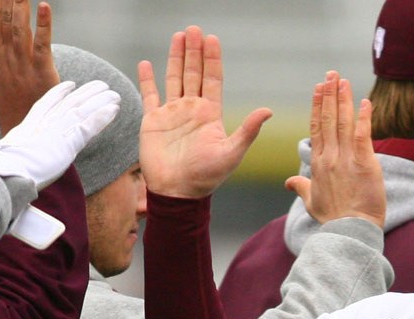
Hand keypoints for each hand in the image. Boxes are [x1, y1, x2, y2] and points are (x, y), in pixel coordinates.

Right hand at [0, 0, 58, 133]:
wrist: (21, 131)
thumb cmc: (12, 102)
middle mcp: (8, 59)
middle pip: (6, 23)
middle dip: (6, 0)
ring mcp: (24, 65)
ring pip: (20, 30)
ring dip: (20, 6)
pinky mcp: (42, 71)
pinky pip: (42, 44)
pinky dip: (43, 24)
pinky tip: (44, 5)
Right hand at [0, 79, 122, 188]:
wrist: (5, 174)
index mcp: (27, 127)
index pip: (45, 105)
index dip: (59, 93)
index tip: (70, 85)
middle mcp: (43, 125)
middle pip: (69, 104)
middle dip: (86, 94)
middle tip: (101, 85)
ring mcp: (56, 133)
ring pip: (82, 111)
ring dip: (100, 102)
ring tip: (114, 94)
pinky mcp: (67, 144)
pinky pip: (89, 126)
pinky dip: (102, 117)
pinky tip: (114, 109)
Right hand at [138, 26, 272, 198]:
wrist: (178, 193)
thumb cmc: (206, 177)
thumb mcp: (231, 153)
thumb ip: (247, 130)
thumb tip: (268, 110)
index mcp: (210, 114)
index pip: (212, 79)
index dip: (212, 59)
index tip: (212, 39)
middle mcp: (191, 109)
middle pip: (194, 73)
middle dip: (194, 51)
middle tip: (194, 29)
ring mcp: (172, 114)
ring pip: (174, 78)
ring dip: (175, 57)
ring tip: (178, 37)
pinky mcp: (152, 121)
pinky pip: (149, 95)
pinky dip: (147, 79)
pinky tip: (146, 63)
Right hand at [286, 72, 387, 226]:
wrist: (349, 231)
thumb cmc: (332, 219)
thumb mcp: (312, 202)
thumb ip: (301, 187)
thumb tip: (289, 182)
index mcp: (318, 163)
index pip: (316, 128)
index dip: (317, 106)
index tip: (319, 89)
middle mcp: (330, 157)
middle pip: (327, 119)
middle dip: (329, 94)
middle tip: (331, 75)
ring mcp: (346, 159)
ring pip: (343, 122)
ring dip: (343, 99)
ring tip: (343, 80)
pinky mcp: (364, 163)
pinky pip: (363, 135)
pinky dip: (364, 118)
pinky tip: (365, 102)